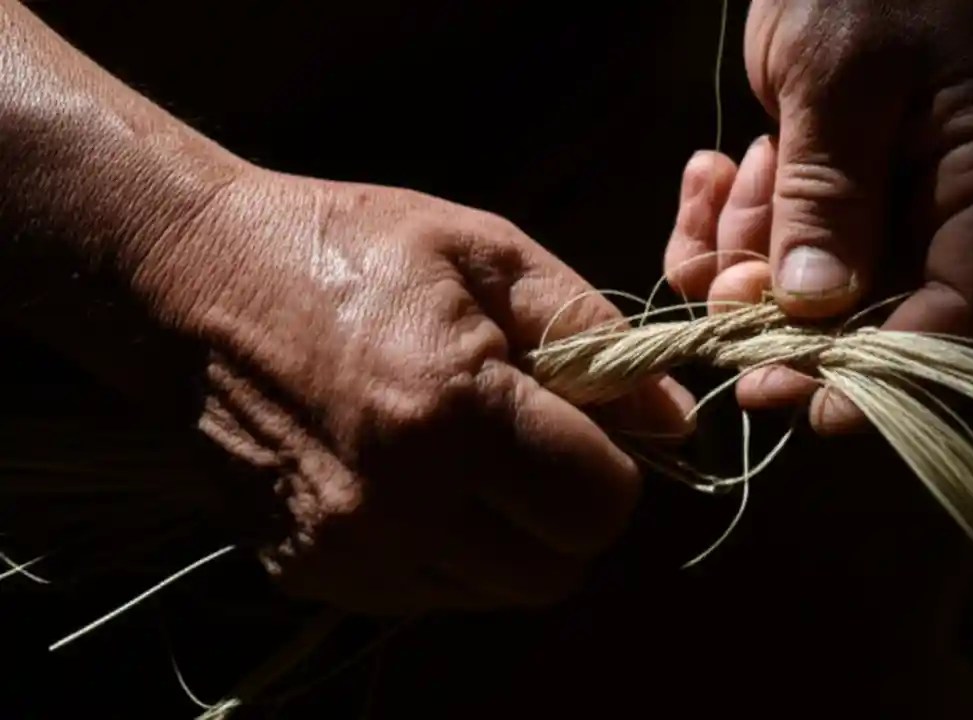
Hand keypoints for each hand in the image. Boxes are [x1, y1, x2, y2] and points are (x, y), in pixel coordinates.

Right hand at [144, 169, 693, 615]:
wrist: (192, 282)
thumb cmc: (351, 248)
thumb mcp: (487, 252)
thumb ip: (591, 334)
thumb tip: (673, 420)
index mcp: (455, 411)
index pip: (598, 503)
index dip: (614, 466)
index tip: (588, 425)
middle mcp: (403, 504)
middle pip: (558, 569)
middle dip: (570, 511)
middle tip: (538, 446)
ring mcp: (352, 551)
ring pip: (498, 592)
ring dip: (513, 537)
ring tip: (473, 458)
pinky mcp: (313, 574)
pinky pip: (430, 594)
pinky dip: (451, 552)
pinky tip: (419, 481)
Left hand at [664, 0, 972, 433]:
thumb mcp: (839, 76)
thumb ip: (828, 196)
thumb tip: (811, 313)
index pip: (968, 314)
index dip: (884, 375)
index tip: (795, 399)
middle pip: (887, 315)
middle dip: (789, 316)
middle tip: (720, 305)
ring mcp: (910, 195)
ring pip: (825, 288)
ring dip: (750, 262)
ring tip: (721, 187)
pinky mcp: (850, 187)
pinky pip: (793, 245)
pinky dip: (738, 230)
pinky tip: (713, 175)